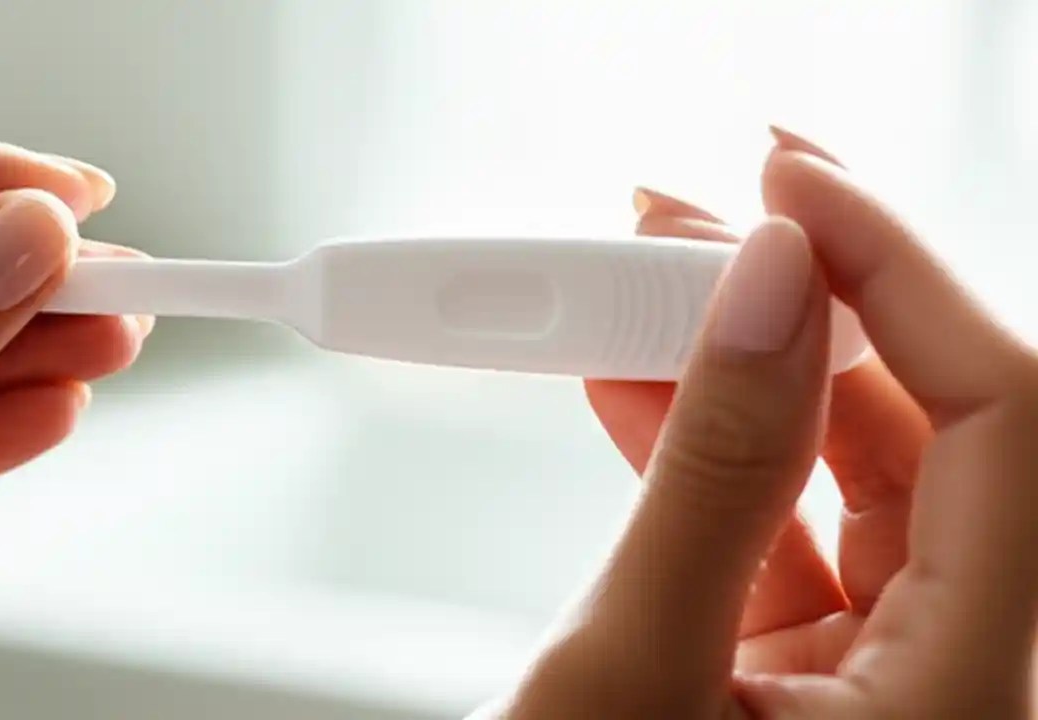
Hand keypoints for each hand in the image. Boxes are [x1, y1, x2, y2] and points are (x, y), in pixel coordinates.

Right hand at [478, 129, 1037, 717]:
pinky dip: (701, 443)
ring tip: (637, 288)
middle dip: (802, 309)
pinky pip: (774, 519)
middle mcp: (951, 684)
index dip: (905, 278)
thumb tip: (760, 296)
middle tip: (695, 225)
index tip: (793, 192)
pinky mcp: (794, 667)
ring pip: (841, 469)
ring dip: (738, 369)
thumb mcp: (628, 675)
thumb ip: (712, 477)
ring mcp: (873, 676)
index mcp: (967, 707)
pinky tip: (630, 379)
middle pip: (924, 434)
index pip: (1009, 427)